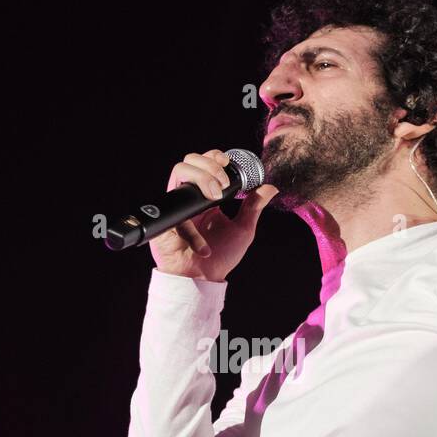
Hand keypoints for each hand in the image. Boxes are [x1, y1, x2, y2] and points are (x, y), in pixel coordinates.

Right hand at [149, 149, 277, 282]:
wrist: (201, 280)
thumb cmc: (220, 257)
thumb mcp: (243, 229)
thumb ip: (254, 207)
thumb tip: (270, 187)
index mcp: (207, 196)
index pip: (206, 164)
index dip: (214, 156)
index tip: (227, 161)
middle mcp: (191, 198)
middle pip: (190, 161)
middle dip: (209, 165)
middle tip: (223, 185)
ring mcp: (177, 208)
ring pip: (178, 173)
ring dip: (200, 178)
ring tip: (215, 197)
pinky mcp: (165, 223)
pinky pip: (174, 214)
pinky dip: (192, 232)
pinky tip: (204, 247)